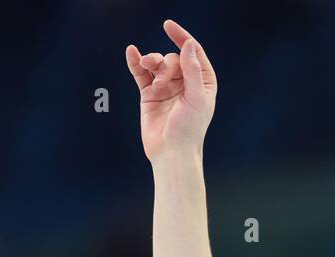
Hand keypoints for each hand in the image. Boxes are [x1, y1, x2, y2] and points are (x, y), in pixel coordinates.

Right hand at [125, 19, 216, 161]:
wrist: (171, 152)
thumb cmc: (189, 129)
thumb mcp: (196, 98)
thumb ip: (193, 71)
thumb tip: (189, 45)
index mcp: (203, 83)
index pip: (193, 53)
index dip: (182, 38)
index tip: (168, 25)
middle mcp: (185, 83)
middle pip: (173, 58)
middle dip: (165, 64)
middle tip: (163, 82)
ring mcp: (166, 87)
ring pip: (156, 63)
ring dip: (151, 61)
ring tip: (147, 68)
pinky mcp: (149, 94)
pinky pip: (141, 73)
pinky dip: (136, 62)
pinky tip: (131, 52)